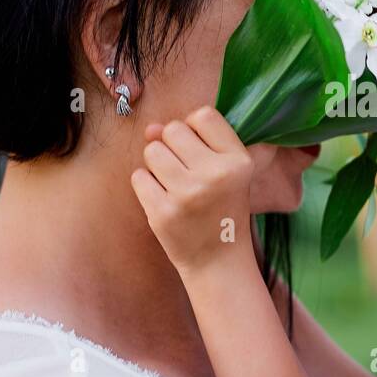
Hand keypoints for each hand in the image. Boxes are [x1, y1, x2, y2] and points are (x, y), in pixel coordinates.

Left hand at [131, 106, 259, 275]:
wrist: (218, 260)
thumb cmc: (221, 209)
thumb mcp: (225, 172)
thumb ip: (192, 141)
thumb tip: (150, 128)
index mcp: (238, 160)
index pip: (203, 115)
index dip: (194, 128)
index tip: (199, 149)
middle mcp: (216, 174)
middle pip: (172, 130)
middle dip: (171, 145)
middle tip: (185, 171)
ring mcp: (188, 194)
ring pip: (151, 151)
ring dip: (157, 164)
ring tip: (173, 184)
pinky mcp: (163, 212)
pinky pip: (138, 177)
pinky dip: (146, 186)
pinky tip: (163, 199)